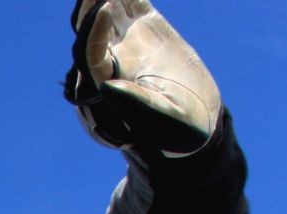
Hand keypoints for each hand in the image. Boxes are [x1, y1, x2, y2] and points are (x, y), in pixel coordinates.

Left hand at [65, 0, 222, 157]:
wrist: (196, 117)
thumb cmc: (178, 128)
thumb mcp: (163, 120)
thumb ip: (137, 105)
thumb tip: (108, 86)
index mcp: (109, 82)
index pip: (90, 55)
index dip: (93, 33)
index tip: (103, 9)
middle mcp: (112, 58)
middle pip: (90, 28)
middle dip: (90, 6)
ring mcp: (128, 40)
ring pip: (108, 10)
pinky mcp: (146, 26)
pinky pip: (133, 2)